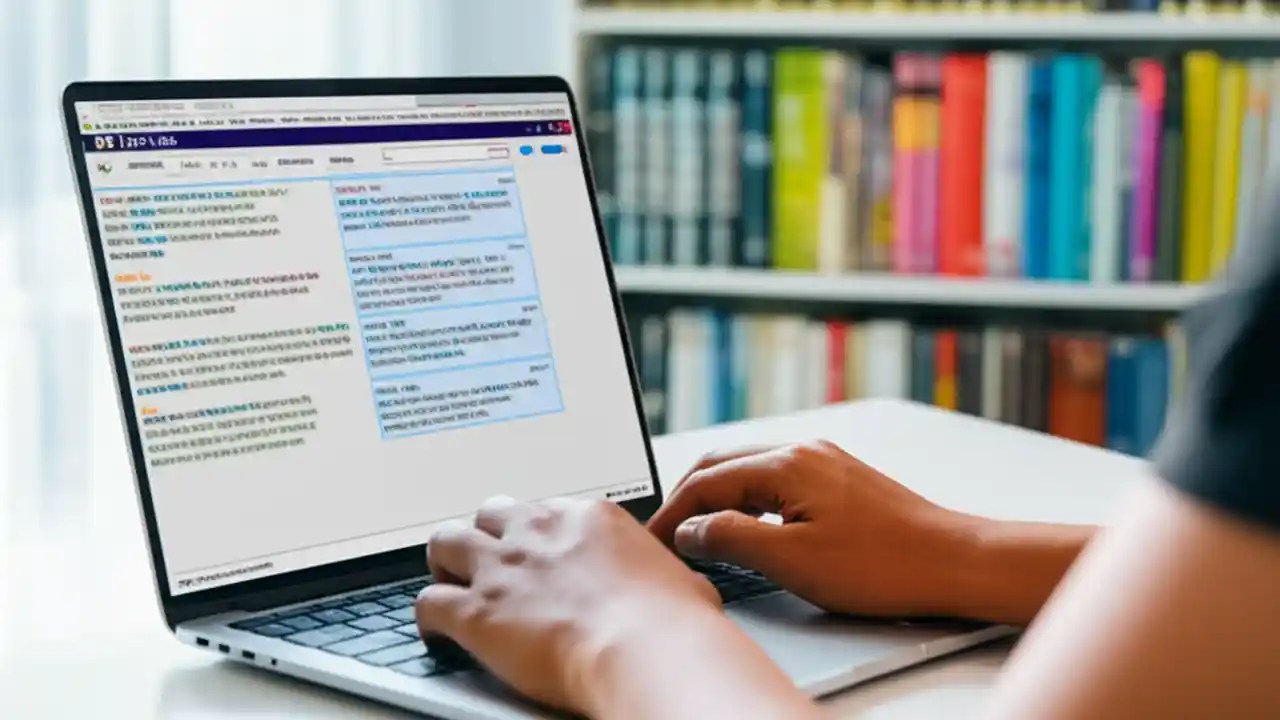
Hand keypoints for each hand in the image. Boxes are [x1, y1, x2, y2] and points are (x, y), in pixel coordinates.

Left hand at [415, 496, 723, 713]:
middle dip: (485, 534)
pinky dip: (427, 619)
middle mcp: (538, 531)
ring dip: (444, 561)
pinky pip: (427, 603)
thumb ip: (665, 577)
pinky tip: (435, 633)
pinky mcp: (476, 612)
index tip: (535, 550)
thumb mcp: (681, 581)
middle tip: (487, 559)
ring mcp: (502, 569)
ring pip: (444, 542)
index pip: (543, 509)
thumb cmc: (672, 623)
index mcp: (587, 517)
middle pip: (490, 513)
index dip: (534, 532)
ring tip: (447, 580)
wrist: (645, 648)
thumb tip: (683, 590)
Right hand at [647, 440, 977, 617]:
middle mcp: (803, 451)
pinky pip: (774, 479)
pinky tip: (745, 525)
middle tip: (664, 535)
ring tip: (696, 532)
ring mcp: (823, 462)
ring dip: (715, 498)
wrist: (956, 561)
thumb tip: (693, 530)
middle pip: (722, 466)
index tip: (653, 543)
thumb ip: (733, 540)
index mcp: (787, 464)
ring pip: (748, 471)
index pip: (706, 482)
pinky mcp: (839, 479)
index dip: (672, 515)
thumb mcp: (794, 561)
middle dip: (686, 499)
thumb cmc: (886, 564)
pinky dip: (745, 500)